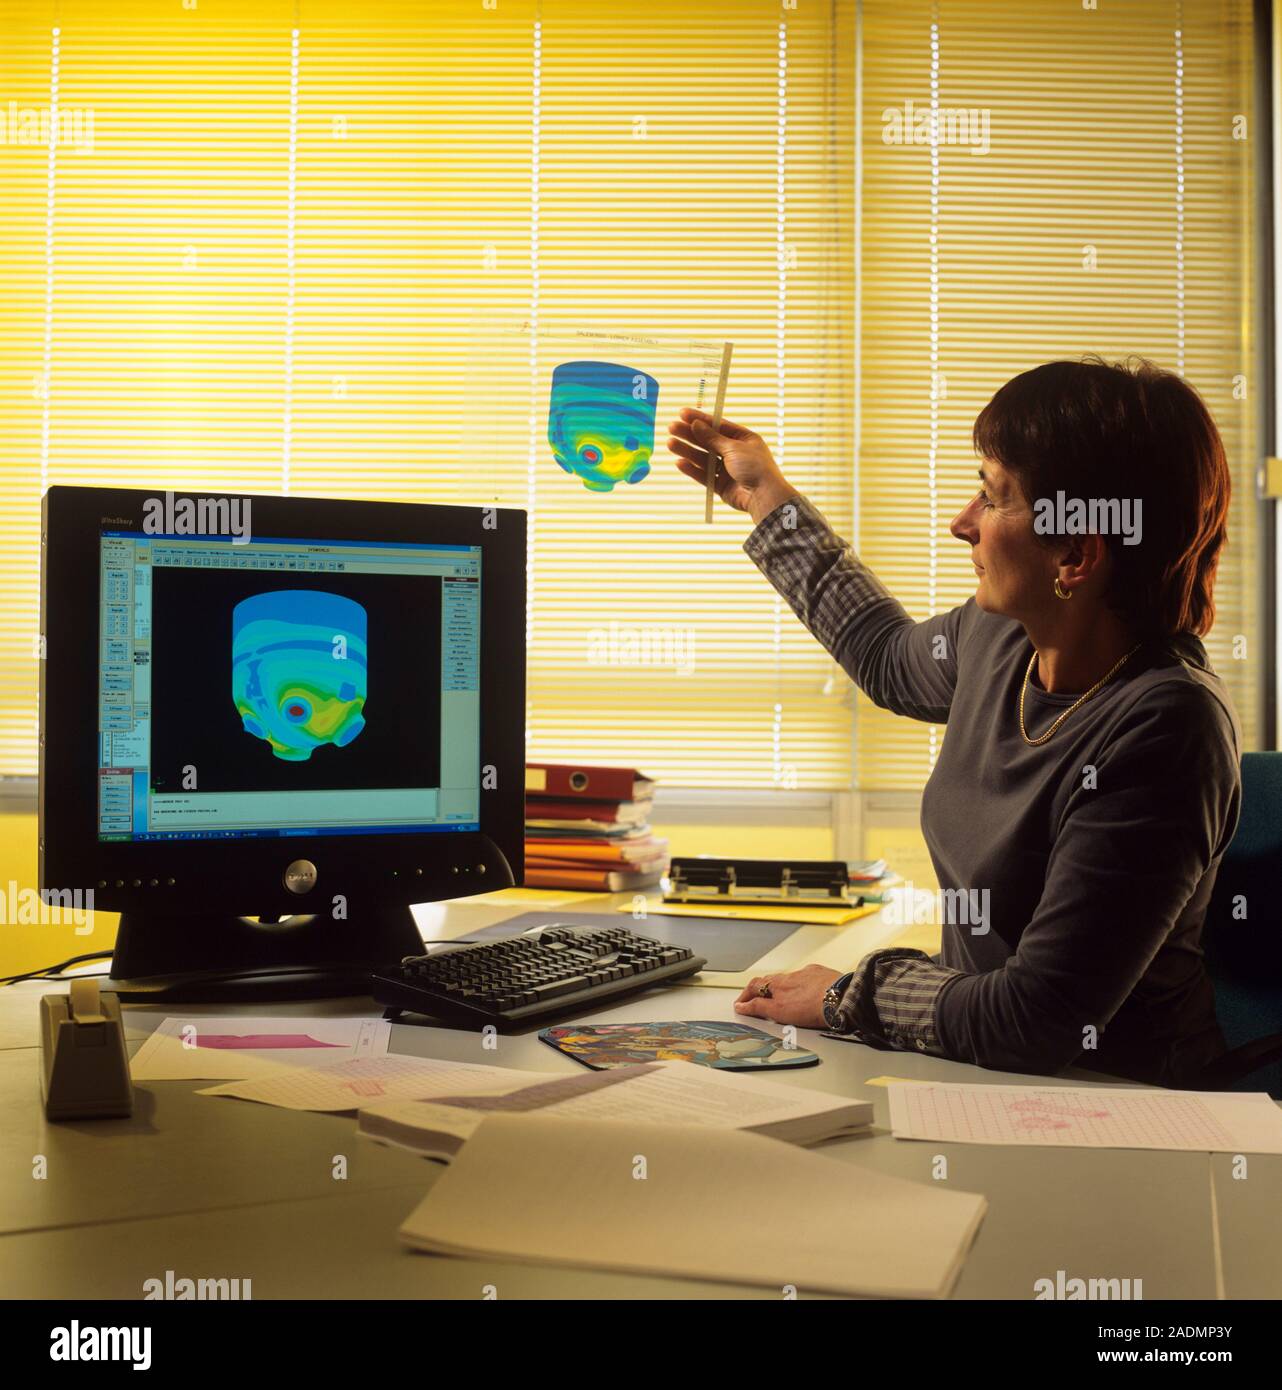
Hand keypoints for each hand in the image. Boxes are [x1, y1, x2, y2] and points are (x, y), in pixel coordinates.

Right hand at [666, 407, 798, 523]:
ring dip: (687, 450)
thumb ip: (712, 438)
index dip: (700, 419)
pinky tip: (680, 462)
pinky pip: (704, 475)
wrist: (764, 496)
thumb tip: (696, 425)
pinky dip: (692, 469)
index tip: (682, 413)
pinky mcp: (721, 485)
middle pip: (707, 441)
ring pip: (703, 458)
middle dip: (689, 434)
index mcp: (743, 439)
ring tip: (670, 443)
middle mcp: (734, 453)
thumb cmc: (755, 467)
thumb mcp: (734, 448)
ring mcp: (727, 470)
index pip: (717, 425)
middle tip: (672, 427)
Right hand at [734, 964, 842, 1029]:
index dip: (746, 995)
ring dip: (784, 988)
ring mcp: (808, 974)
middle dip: (763, 990)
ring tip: (784, 1000)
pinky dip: (804, 985)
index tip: (741, 1003)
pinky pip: (809, 978)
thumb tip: (741, 1006)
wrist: (841, 999)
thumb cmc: (812, 1006)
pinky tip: (809, 993)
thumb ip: (759, 1008)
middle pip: (771, 981)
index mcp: (777, 984)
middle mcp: (791, 976)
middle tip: (758, 1001)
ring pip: (790, 980)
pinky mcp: (823, 975)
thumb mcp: (779, 1012)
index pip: (754, 985)